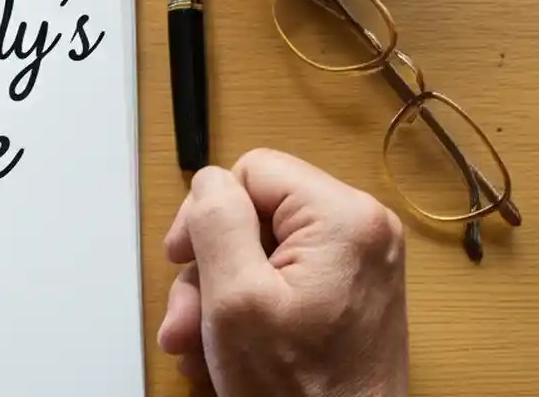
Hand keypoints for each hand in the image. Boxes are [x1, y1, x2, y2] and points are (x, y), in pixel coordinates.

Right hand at [158, 149, 408, 396]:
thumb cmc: (300, 392)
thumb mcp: (235, 298)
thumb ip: (216, 222)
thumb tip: (209, 181)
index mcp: (344, 218)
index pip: (252, 171)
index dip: (206, 212)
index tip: (182, 259)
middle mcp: (362, 231)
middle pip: (254, 212)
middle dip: (210, 266)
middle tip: (188, 318)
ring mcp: (359, 263)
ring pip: (260, 249)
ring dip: (219, 295)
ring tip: (200, 343)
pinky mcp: (349, 292)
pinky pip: (281, 276)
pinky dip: (247, 308)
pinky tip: (224, 347)